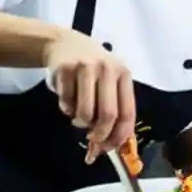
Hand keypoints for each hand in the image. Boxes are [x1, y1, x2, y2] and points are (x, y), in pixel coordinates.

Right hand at [43, 29, 135, 163]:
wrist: (64, 43)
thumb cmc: (91, 68)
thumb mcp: (109, 81)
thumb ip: (114, 108)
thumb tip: (110, 145)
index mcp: (123, 74)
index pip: (127, 113)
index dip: (118, 136)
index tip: (109, 148)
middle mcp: (107, 69)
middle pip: (107, 116)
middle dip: (99, 135)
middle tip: (92, 139)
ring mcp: (85, 67)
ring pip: (85, 113)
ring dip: (79, 122)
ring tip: (78, 114)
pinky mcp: (65, 70)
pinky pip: (66, 104)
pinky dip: (66, 109)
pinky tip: (68, 97)